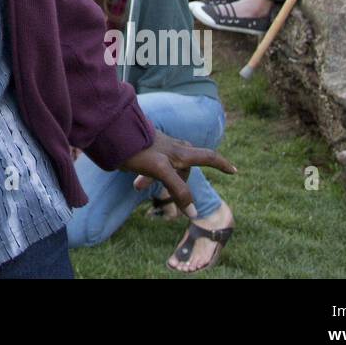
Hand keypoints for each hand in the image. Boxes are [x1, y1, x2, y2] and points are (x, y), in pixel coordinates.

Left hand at [120, 130, 235, 215]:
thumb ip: (178, 190)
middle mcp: (172, 148)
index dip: (222, 164)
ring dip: (158, 179)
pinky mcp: (144, 145)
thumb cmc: (138, 149)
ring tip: (138, 187)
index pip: (208, 156)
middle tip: (172, 195)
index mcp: (180, 152)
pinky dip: (146, 174)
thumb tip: (193, 214)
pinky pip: (151, 163)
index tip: (234, 171)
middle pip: (185, 166)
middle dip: (179, 182)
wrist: (111, 131)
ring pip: (166, 165)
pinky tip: (134, 180)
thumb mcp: (161, 169)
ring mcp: (157, 145)